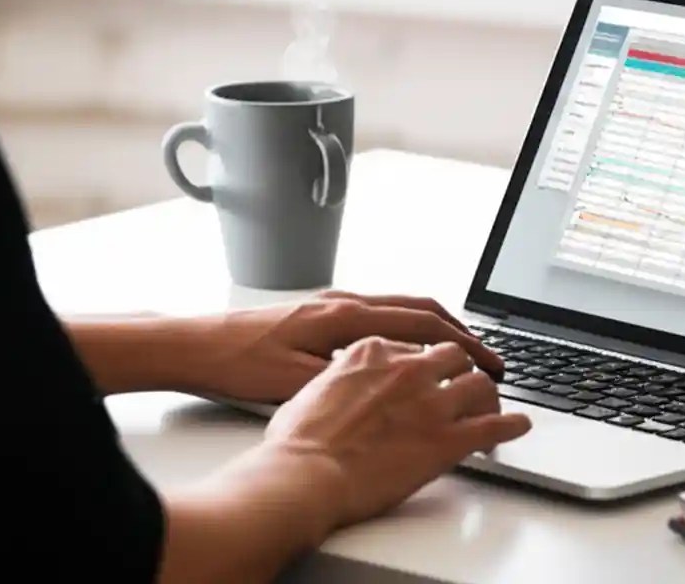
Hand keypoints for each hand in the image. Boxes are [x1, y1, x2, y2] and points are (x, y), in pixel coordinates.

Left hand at [188, 291, 501, 403]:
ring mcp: (333, 304)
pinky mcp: (321, 313)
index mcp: (345, 317)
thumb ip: (349, 377)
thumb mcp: (298, 380)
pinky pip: (382, 315)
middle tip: (488, 357)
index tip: (489, 363)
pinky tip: (410, 351)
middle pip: (420, 308)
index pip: (422, 325)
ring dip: (437, 328)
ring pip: (402, 308)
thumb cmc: (238, 363)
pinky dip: (410, 328)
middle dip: (461, 332)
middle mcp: (344, 302)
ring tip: (461, 353)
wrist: (195, 345)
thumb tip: (394, 383)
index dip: (463, 345)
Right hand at [264, 337, 531, 532]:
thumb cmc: (297, 442)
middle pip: (452, 355)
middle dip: (459, 369)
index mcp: (373, 352)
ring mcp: (432, 402)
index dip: (421, 363)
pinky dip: (512, 426)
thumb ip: (337, 380)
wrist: (305, 474)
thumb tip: (339, 388)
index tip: (426, 373)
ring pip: (479, 383)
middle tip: (462, 384)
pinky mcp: (448, 439)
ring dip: (487, 396)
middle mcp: (408, 368)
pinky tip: (518, 427)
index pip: (413, 345)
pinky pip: (495, 425)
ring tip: (491, 407)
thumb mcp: (309, 391)